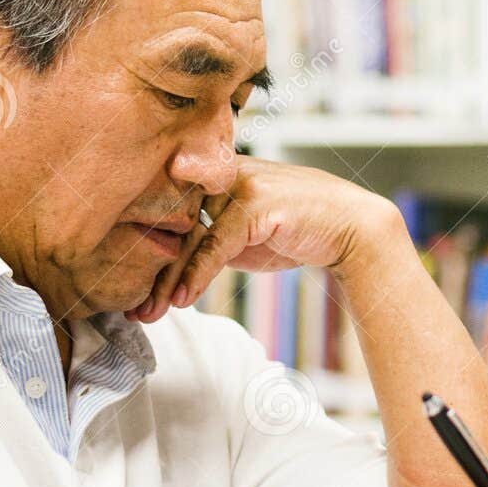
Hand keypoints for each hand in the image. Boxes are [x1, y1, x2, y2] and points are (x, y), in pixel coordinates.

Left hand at [127, 157, 400, 323]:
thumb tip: (176, 271)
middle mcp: (224, 175)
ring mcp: (241, 184)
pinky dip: (197, 274)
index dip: (150, 251)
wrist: (353, 227)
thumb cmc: (300, 230)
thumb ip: (213, 243)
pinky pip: (216, 243)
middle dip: (152, 271)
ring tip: (152, 311)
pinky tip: (183, 299)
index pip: (172, 214)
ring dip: (169, 279)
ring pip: (190, 235)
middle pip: (174, 224)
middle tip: (134, 308)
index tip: (136, 290)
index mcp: (217, 177)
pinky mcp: (256, 203)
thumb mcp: (247, 239)